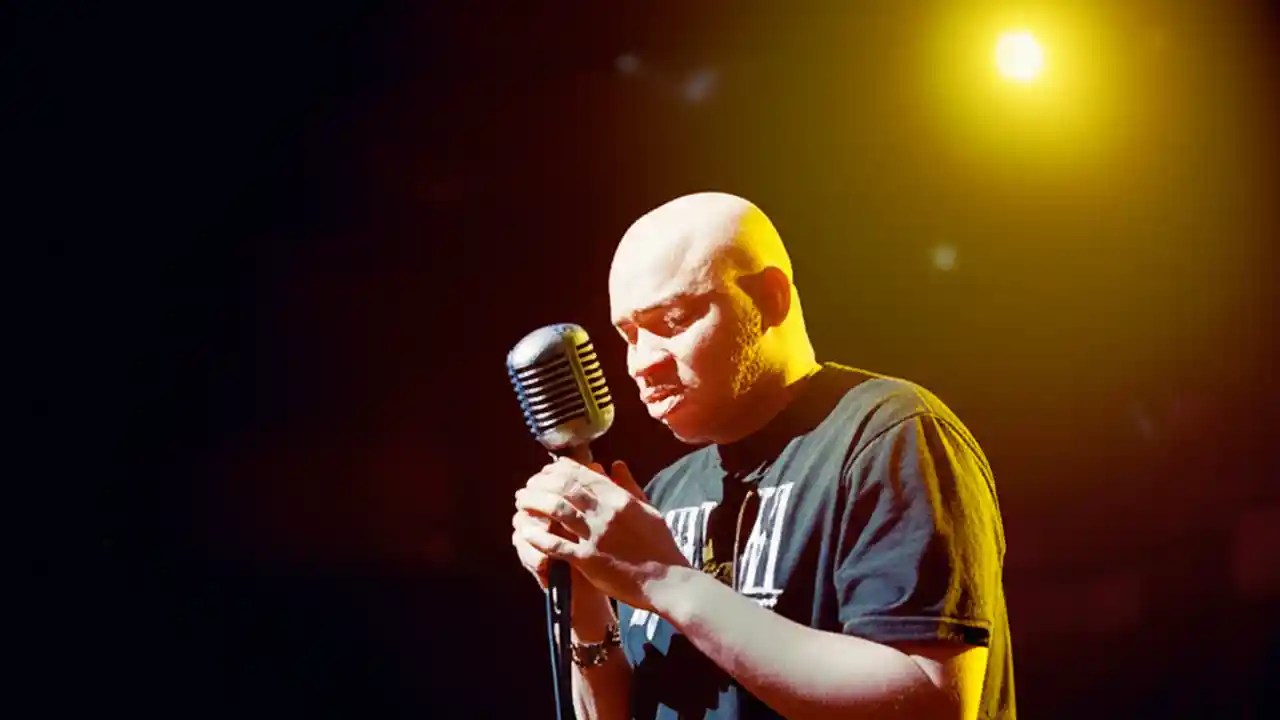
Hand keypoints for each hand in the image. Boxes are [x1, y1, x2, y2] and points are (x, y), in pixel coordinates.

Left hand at [513, 457, 689, 611]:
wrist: (667, 581)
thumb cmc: (660, 546)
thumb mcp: (648, 509)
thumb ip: (629, 485)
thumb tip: (615, 463)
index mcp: (620, 498)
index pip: (582, 473)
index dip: (558, 468)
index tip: (546, 470)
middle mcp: (605, 512)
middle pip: (564, 487)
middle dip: (540, 483)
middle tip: (528, 486)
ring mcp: (595, 536)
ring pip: (555, 510)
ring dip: (534, 503)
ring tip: (521, 502)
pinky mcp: (588, 560)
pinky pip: (555, 544)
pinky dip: (538, 535)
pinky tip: (526, 530)